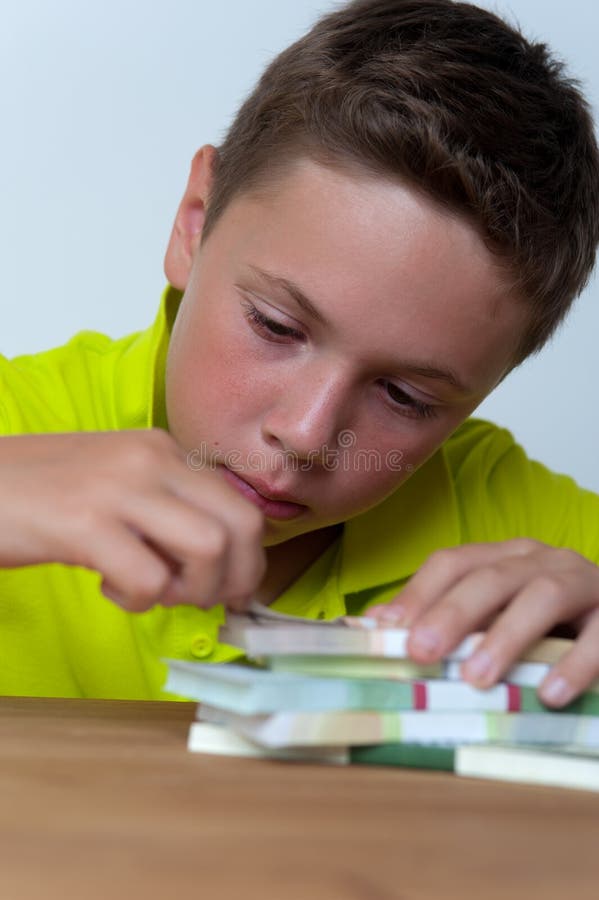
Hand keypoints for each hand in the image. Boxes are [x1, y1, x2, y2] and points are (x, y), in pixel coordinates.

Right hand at [0, 430, 264, 611]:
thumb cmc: (39, 493)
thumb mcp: (115, 483)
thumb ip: (165, 508)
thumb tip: (217, 560)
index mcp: (161, 449)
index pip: (239, 503)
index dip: (247, 558)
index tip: (230, 588)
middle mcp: (151, 459)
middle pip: (242, 523)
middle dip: (238, 577)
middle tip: (205, 601)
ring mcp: (119, 488)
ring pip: (210, 547)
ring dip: (192, 590)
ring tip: (153, 592)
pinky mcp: (85, 524)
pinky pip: (149, 579)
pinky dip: (139, 600)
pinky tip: (109, 587)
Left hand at [368, 539, 598, 706]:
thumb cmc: (551, 623)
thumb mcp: (498, 615)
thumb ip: (450, 619)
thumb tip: (376, 626)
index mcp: (506, 558)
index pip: (454, 562)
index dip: (419, 592)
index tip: (387, 630)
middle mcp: (541, 561)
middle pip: (491, 576)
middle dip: (452, 612)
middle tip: (421, 652)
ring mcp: (582, 582)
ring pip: (543, 596)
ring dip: (506, 636)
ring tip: (476, 678)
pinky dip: (575, 663)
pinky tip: (550, 694)